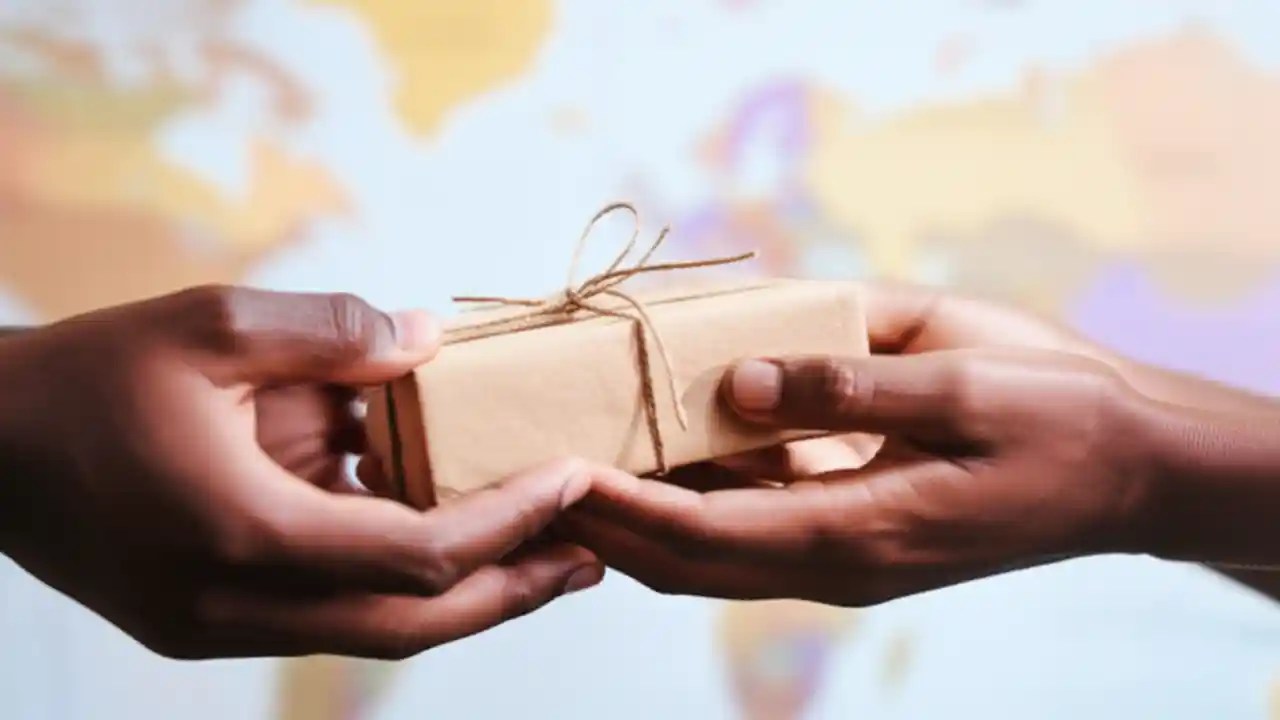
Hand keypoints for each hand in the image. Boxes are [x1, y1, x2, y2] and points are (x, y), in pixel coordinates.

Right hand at [0, 286, 603, 658]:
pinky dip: (397, 584)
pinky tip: (444, 542)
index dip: (509, 522)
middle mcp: (238, 606)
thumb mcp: (209, 323)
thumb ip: (328, 330)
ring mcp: (220, 629)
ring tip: (547, 559)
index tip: (573, 478)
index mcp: (243, 535)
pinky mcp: (209, 623)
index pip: (417, 554)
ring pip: (374, 633)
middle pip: (411, 623)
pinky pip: (331, 615)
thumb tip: (429, 338)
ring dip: (465, 597)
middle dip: (512, 589)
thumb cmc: (86, 379)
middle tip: (592, 555)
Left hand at [563, 347, 1153, 604]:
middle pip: (691, 562)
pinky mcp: (855, 532)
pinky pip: (751, 529)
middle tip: (531, 484)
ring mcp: (844, 554)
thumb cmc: (1058, 418)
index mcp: (860, 533)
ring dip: (638, 524)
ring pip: (713, 555)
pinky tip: (660, 456)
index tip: (559, 475)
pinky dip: (691, 503)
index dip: (627, 509)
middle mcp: (838, 560)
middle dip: (607, 529)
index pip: (709, 534)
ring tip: (570, 473)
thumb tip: (736, 383)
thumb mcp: (959, 382)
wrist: (1131, 468)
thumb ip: (846, 385)